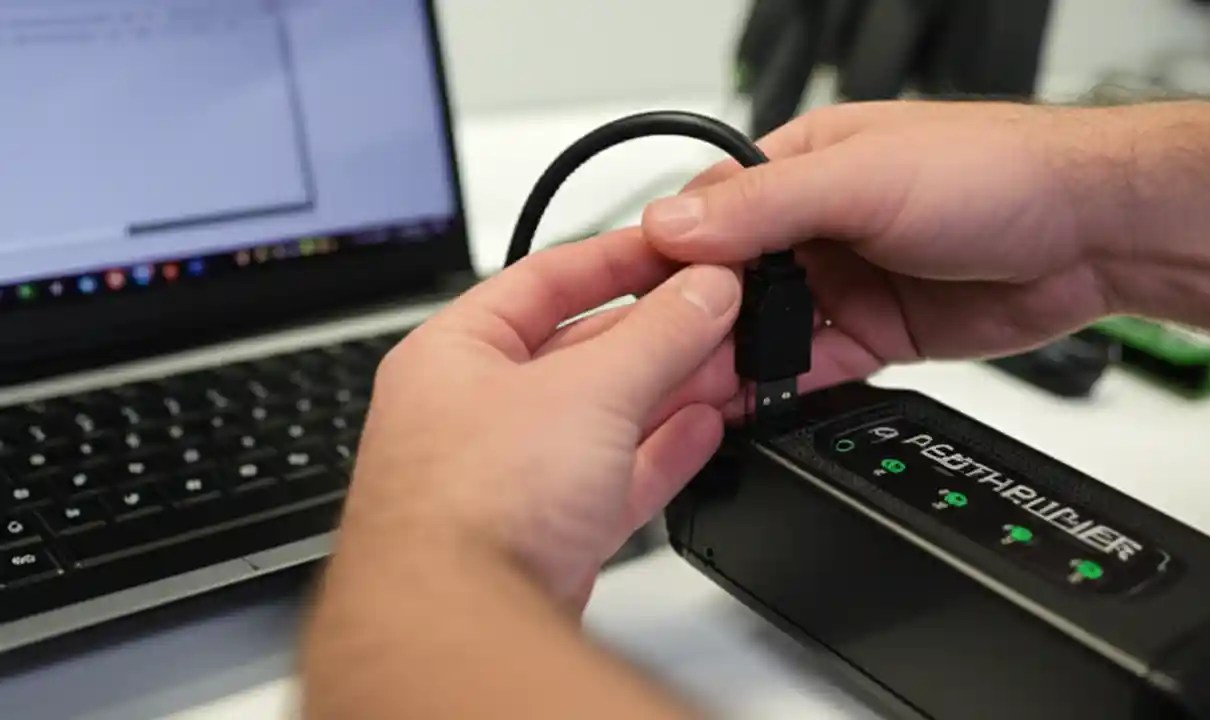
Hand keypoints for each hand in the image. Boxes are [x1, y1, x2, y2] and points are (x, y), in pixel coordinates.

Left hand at [337, 229, 740, 607]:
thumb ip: (657, 334)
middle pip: (580, 349)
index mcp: (454, 354)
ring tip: (731, 361)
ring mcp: (510, 476)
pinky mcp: (545, 533)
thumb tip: (704, 290)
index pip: (544, 279)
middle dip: (656, 330)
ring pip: (603, 416)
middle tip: (721, 308)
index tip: (678, 248)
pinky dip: (660, 452)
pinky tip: (704, 428)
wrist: (461, 627)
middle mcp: (474, 412)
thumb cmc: (470, 504)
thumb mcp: (586, 390)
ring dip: (669, 389)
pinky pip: (614, 476)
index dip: (617, 257)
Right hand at [644, 101, 1125, 390]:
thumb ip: (764, 204)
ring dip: (730, 365)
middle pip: (728, 284)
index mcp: (800, 165)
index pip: (708, 215)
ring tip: (687, 400)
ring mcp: (844, 283)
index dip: (668, 262)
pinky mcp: (874, 335)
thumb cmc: (997, 171)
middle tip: (653, 368)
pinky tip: (748, 414)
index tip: (634, 303)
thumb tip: (673, 223)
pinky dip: (779, 393)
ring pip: (763, 333)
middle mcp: (815, 225)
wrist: (1096, 233)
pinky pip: (810, 370)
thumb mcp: (864, 177)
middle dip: (691, 326)